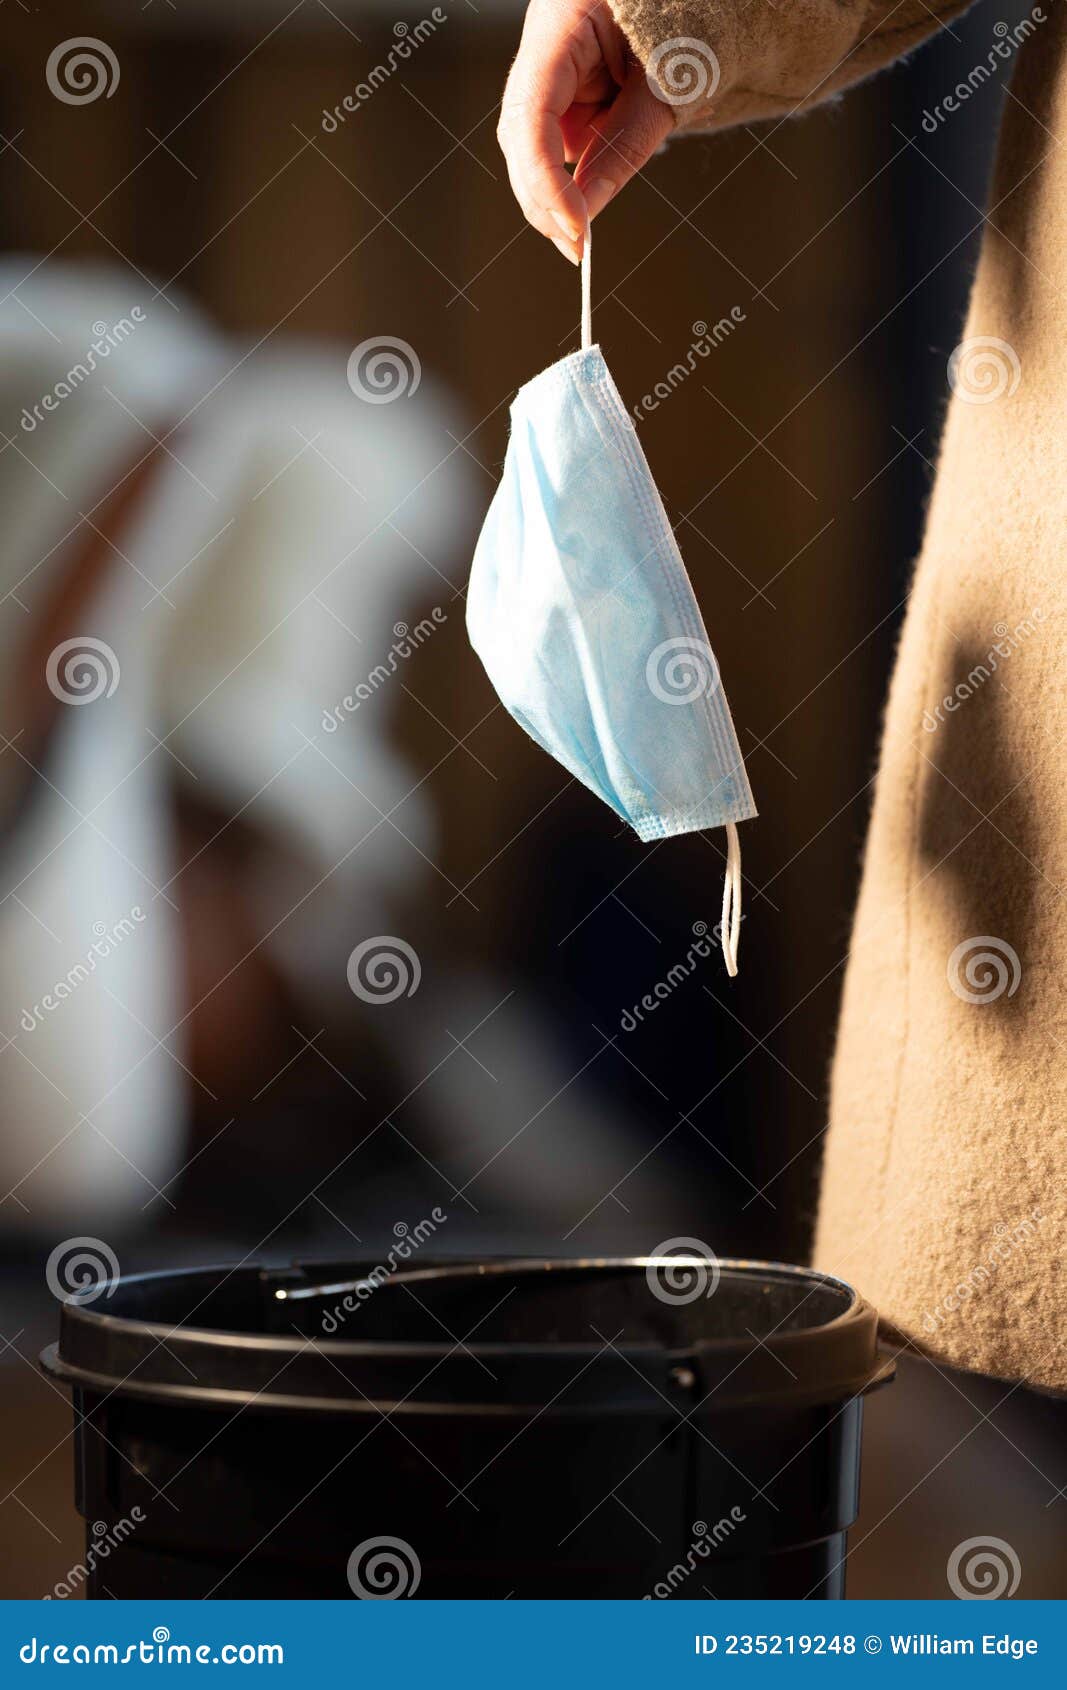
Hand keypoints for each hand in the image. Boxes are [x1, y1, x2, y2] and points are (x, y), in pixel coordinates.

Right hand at [497, 0, 675, 262]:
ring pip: (536, 143)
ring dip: (564, 182)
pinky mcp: (565, 83)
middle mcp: (544, 44)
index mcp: (561, 25)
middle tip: (577, 247)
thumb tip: (586, 212)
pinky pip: (562, 134)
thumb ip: (625, 146)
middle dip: (545, 197)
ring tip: (593, 215)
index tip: (574, 228)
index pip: (531, 115)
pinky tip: (604, 170)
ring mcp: (550, 64)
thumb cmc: (695, 15)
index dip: (545, 180)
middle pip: (520, 135)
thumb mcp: (668, 85)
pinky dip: (582, 163)